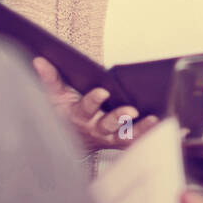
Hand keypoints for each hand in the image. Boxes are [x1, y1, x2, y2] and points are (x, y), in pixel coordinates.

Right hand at [31, 56, 158, 150]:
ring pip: (125, 135)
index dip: (93, 101)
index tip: (103, 91)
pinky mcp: (120, 142)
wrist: (69, 141)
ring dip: (139, 129)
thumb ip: (49, 79)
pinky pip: (136, 140)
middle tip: (131, 110)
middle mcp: (94, 129)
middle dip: (118, 118)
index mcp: (78, 116)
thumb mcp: (53, 97)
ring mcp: (108, 138)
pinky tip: (163, 126)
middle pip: (107, 125)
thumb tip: (39, 60)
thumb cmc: (63, 114)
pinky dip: (149, 135)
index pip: (86, 108)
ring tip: (152, 120)